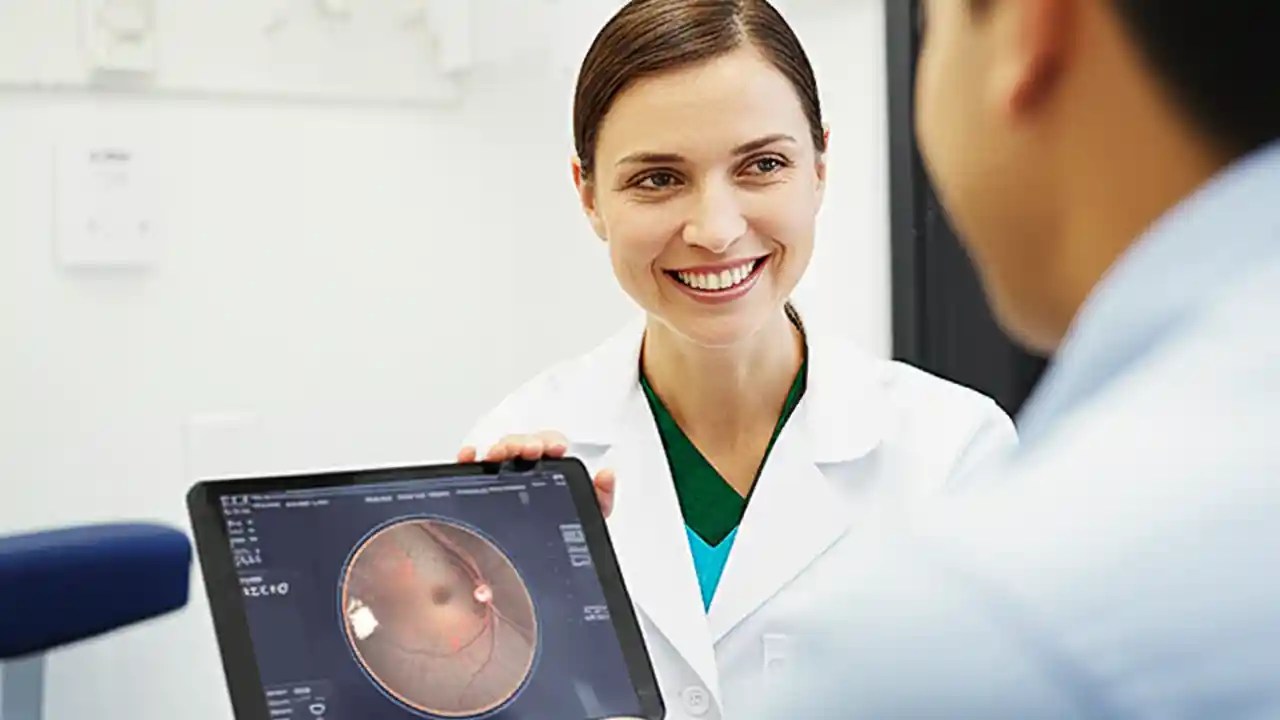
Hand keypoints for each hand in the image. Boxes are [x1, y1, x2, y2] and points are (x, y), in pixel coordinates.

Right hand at [457, 430, 616, 517]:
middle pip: (519, 444)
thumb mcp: (587, 512)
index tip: (556, 448)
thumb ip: (600, 495)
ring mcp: (502, 476)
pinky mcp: (481, 487)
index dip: (550, 441)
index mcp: (549, 466)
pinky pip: (472, 469)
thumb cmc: (563, 528)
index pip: (548, 443)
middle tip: (531, 451)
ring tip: (500, 455)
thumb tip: (607, 475)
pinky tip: (470, 456)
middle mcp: (524, 466)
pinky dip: (469, 458)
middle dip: (524, 443)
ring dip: (499, 449)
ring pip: (497, 453)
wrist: (543, 555)